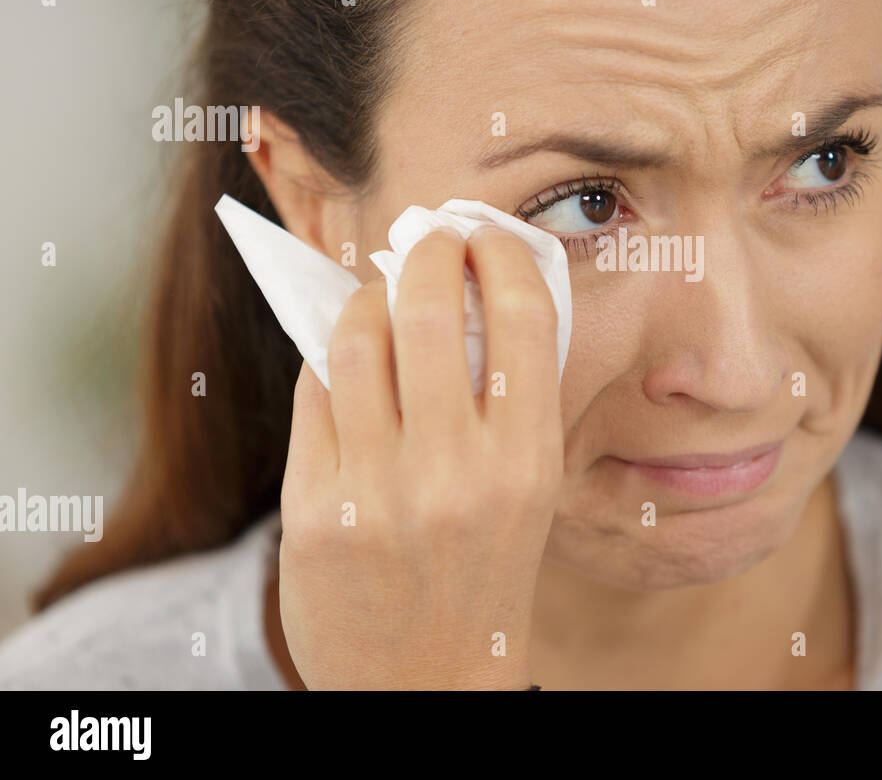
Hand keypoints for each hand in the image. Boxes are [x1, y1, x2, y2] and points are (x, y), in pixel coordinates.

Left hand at [277, 224, 563, 688]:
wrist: (425, 682)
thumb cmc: (484, 571)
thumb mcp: (529, 489)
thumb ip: (509, 397)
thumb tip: (472, 290)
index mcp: (526, 460)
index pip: (521, 315)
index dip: (500, 253)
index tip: (486, 235)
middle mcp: (456, 470)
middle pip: (428, 308)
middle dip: (427, 250)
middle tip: (428, 239)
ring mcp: (378, 490)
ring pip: (357, 340)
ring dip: (367, 296)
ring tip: (378, 294)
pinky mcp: (315, 508)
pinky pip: (315, 393)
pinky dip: (330, 358)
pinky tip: (345, 359)